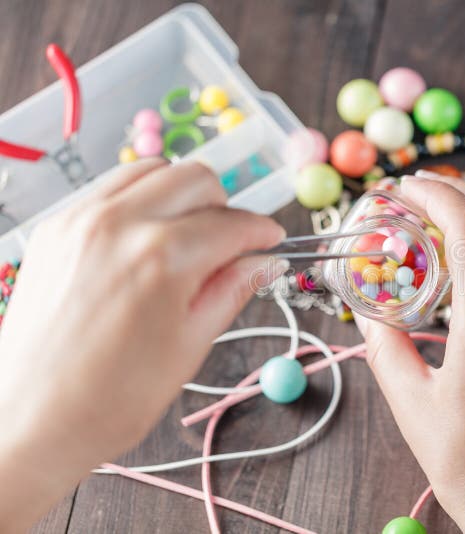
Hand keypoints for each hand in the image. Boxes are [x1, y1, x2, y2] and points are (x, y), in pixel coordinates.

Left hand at [0, 159, 286, 531]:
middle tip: (229, 244)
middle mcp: (120, 224)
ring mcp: (81, 219)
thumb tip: (266, 261)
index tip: (270, 243)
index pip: (232, 224)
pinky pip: (111, 189)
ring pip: (152, 171)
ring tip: (186, 238)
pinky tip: (146, 241)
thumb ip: (232, 289)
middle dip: (224, 206)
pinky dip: (140, 202)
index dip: (261, 233)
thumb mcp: (190, 345)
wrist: (30, 419)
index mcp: (162, 258)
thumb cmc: (110, 398)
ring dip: (181, 195)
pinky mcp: (55, 227)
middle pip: (196, 178)